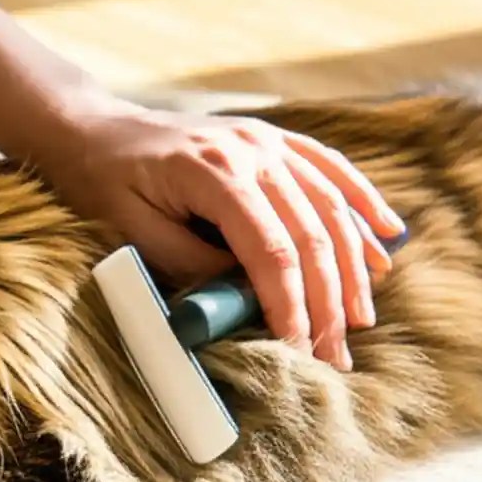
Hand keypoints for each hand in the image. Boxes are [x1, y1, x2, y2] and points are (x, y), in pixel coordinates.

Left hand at [40, 105, 405, 371]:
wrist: (94, 129)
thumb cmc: (104, 184)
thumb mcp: (133, 232)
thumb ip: (192, 263)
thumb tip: (249, 298)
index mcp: (212, 171)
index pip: (270, 248)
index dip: (290, 303)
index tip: (298, 349)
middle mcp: (250, 149)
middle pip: (309, 231)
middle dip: (327, 299)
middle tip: (334, 353)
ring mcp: (266, 139)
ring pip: (330, 204)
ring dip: (353, 264)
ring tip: (362, 317)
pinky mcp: (273, 140)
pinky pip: (330, 168)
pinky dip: (363, 202)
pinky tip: (387, 236)